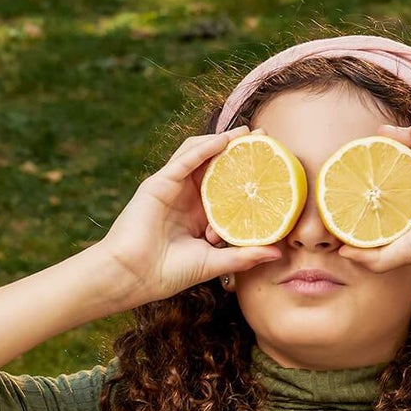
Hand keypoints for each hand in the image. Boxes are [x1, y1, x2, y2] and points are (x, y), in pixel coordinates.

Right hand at [97, 127, 282, 307]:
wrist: (131, 277)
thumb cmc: (166, 274)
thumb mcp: (213, 263)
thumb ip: (243, 256)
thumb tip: (279, 253)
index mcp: (197, 216)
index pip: (227, 188)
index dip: (248, 176)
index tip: (273, 168)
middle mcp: (185, 198)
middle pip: (216, 165)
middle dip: (242, 151)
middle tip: (268, 139)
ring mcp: (172, 188)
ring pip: (200, 155)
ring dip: (224, 141)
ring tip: (249, 134)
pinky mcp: (159, 184)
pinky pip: (184, 159)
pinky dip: (204, 147)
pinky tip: (225, 140)